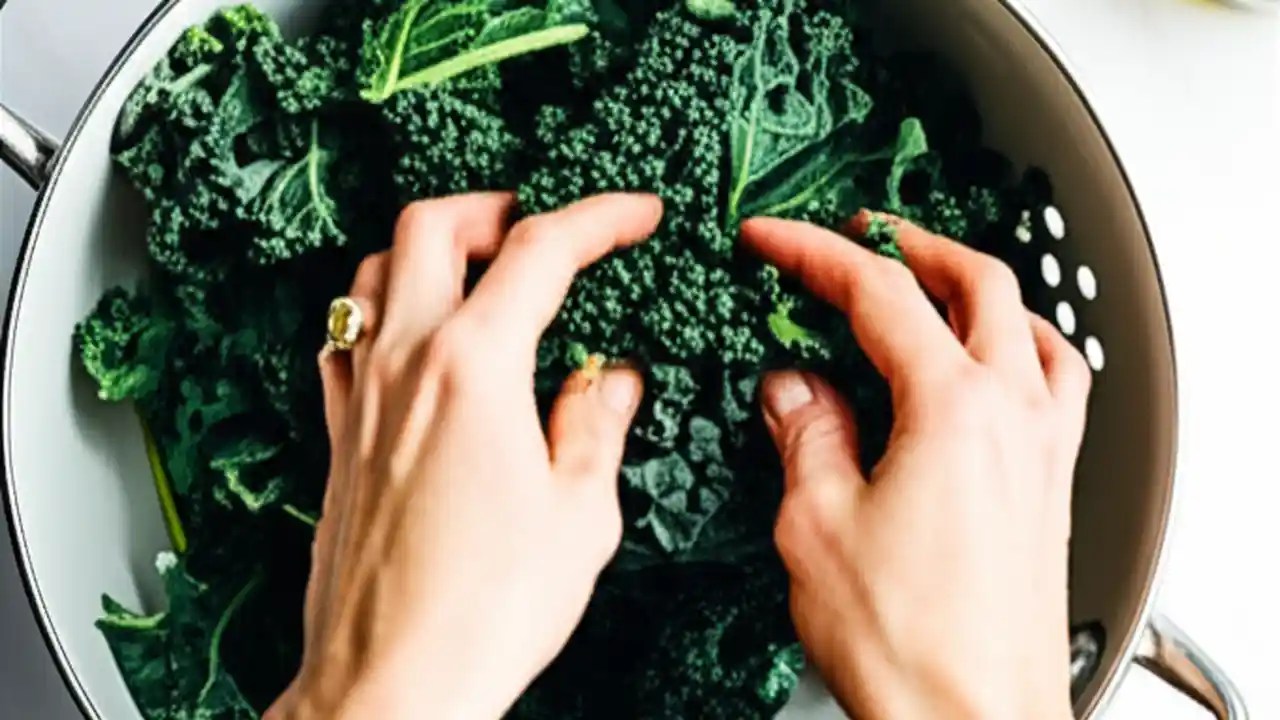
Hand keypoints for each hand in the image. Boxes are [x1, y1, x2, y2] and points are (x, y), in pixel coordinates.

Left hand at [265, 192, 662, 719]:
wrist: (392, 682)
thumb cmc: (488, 609)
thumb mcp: (580, 512)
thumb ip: (595, 426)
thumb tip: (611, 379)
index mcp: (476, 366)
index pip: (541, 250)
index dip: (599, 218)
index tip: (636, 215)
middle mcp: (406, 363)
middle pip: (431, 226)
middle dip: (496, 208)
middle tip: (545, 230)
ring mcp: (361, 396)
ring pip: (374, 271)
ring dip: (430, 250)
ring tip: (480, 273)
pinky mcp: (338, 437)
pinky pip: (345, 337)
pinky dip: (381, 311)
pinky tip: (412, 341)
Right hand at [740, 213, 1089, 719]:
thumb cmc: (910, 644)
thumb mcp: (819, 525)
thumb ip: (807, 435)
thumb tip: (793, 388)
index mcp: (954, 409)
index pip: (880, 294)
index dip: (815, 255)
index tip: (773, 240)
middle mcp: (1016, 415)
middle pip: (976, 283)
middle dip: (909, 244)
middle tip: (857, 236)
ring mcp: (1046, 450)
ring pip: (1030, 325)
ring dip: (976, 286)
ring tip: (932, 280)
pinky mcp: (1053, 487)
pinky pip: (1057, 382)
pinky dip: (1023, 346)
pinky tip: (998, 364)